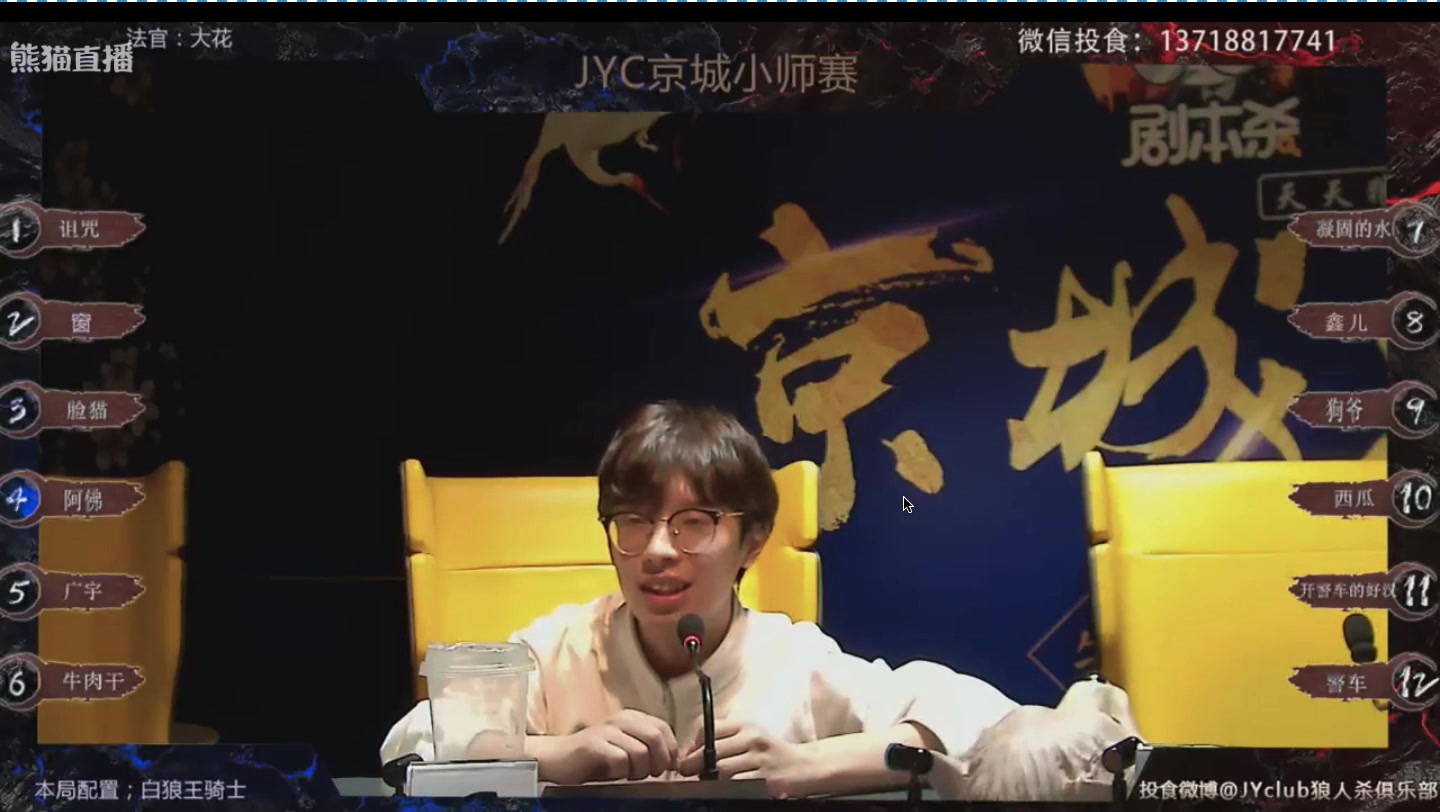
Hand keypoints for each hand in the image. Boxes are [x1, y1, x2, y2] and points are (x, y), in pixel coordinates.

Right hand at [553, 710, 678, 783]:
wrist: (557, 759)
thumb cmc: (594, 758)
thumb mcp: (625, 749)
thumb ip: (647, 748)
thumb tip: (674, 761)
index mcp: (631, 718)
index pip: (664, 728)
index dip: (670, 750)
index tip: (665, 768)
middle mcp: (620, 719)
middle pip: (656, 737)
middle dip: (659, 762)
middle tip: (649, 774)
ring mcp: (606, 730)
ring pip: (641, 751)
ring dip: (639, 771)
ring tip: (627, 775)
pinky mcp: (592, 744)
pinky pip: (620, 760)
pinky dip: (621, 773)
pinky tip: (612, 774)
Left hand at [677, 720, 814, 797]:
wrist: (805, 766)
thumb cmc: (771, 753)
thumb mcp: (750, 736)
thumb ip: (723, 738)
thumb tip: (689, 752)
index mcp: (745, 725)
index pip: (708, 728)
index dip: (692, 744)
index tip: (686, 756)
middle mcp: (752, 738)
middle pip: (711, 750)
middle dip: (694, 765)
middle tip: (687, 773)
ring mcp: (760, 758)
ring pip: (722, 769)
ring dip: (709, 779)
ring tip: (706, 783)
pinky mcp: (767, 778)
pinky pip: (738, 784)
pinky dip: (727, 788)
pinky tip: (726, 789)